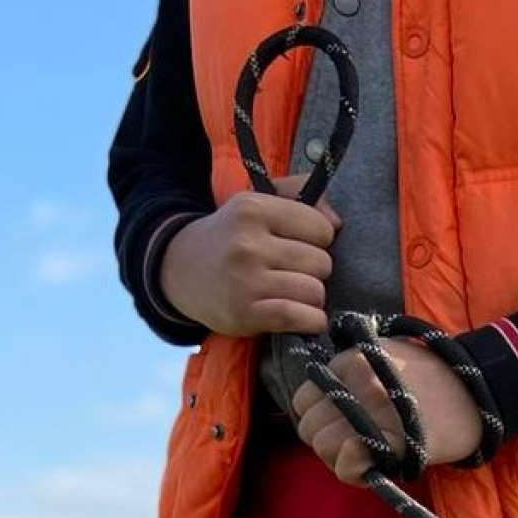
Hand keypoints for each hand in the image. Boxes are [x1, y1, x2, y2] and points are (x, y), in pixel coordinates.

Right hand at [157, 181, 337, 337]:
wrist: (181, 269)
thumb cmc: (231, 237)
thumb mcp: (258, 203)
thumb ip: (301, 197)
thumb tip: (337, 223)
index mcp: (254, 209)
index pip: (321, 229)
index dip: (319, 241)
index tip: (301, 246)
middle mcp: (248, 242)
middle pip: (321, 263)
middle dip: (315, 272)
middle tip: (295, 273)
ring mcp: (246, 279)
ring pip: (314, 292)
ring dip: (312, 298)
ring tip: (294, 293)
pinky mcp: (245, 313)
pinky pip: (299, 317)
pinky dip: (311, 321)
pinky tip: (304, 317)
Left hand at [293, 336, 485, 483]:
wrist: (479, 392)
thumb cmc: (434, 379)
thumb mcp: (386, 358)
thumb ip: (350, 377)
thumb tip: (322, 410)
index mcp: (350, 361)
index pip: (303, 400)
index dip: (318, 420)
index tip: (343, 427)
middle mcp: (354, 384)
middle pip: (309, 428)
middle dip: (328, 443)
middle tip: (359, 447)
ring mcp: (370, 412)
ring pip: (323, 448)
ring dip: (341, 461)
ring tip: (371, 456)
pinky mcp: (389, 442)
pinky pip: (346, 466)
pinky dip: (355, 473)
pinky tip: (376, 466)